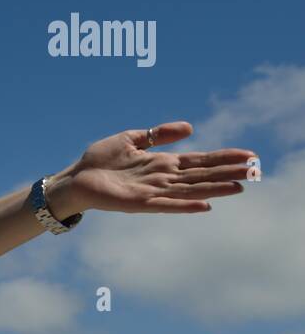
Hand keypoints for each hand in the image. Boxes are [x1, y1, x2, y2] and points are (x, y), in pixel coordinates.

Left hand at [58, 121, 256, 214]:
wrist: (75, 177)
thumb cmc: (100, 159)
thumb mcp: (132, 138)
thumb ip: (159, 134)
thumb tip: (190, 127)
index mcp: (163, 163)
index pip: (200, 160)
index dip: (224, 158)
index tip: (249, 156)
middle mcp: (162, 178)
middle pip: (202, 175)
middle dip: (228, 172)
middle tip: (257, 171)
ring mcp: (152, 192)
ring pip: (190, 191)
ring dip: (215, 190)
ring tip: (239, 187)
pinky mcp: (138, 203)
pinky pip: (166, 205)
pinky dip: (185, 206)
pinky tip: (204, 206)